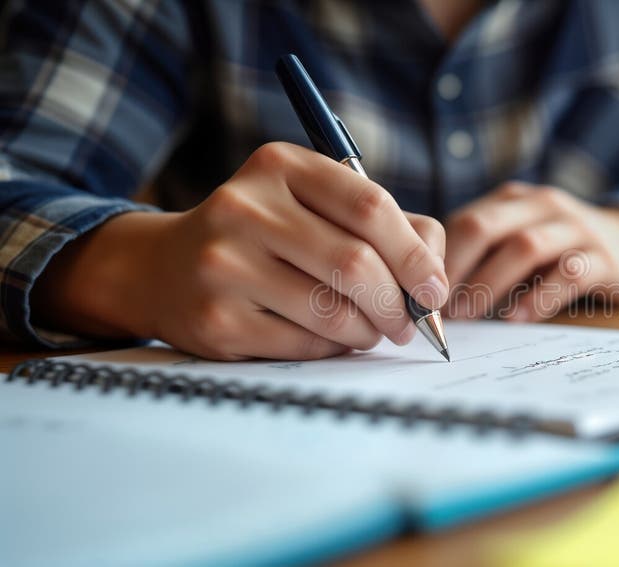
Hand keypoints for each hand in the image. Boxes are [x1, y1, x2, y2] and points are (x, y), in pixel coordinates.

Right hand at [32, 142, 447, 359]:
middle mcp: (245, 207)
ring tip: (372, 329)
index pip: (371, 207)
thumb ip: (385, 225)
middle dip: (399, 304)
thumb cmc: (266, 235)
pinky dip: (333, 348)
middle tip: (411, 324)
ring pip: (333, 312)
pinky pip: (305, 345)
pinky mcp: (217, 321)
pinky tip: (329, 337)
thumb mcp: (314, 205)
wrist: (163, 268)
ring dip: (369, 330)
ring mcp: (224, 265)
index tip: (436, 288)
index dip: (416, 255)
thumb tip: (436, 278)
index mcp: (280, 166)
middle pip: (357, 264)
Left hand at [444, 182, 618, 320]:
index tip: (418, 296)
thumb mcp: (522, 239)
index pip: (464, 221)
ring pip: (525, 247)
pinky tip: (518, 320)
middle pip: (486, 226)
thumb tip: (429, 296)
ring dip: (490, 283)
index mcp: (514, 199)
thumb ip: (484, 257)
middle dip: (456, 269)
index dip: (437, 259)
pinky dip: (539, 297)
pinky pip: (569, 274)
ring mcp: (577, 228)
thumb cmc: (563, 252)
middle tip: (437, 307)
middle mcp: (543, 205)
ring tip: (469, 316)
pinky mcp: (605, 257)